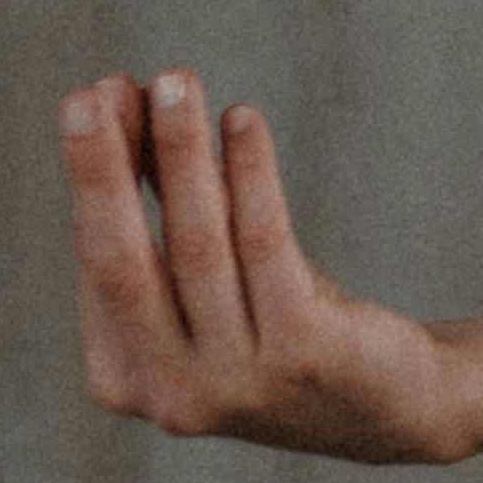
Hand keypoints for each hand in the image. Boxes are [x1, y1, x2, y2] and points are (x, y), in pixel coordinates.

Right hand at [63, 69, 459, 463]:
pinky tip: (242, 120)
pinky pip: (266, 245)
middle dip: (102, 172)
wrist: (391, 401)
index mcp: (122, 379)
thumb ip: (160, 204)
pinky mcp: (303, 353)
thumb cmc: (278, 320)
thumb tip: (117, 98)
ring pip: (198, 246)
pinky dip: (250, 175)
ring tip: (175, 80)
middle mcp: (171, 394)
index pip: (97, 265)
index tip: (97, 94)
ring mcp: (237, 382)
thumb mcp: (210, 274)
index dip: (95, 175)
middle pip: (123, 265)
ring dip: (182, 154)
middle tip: (92, 91)